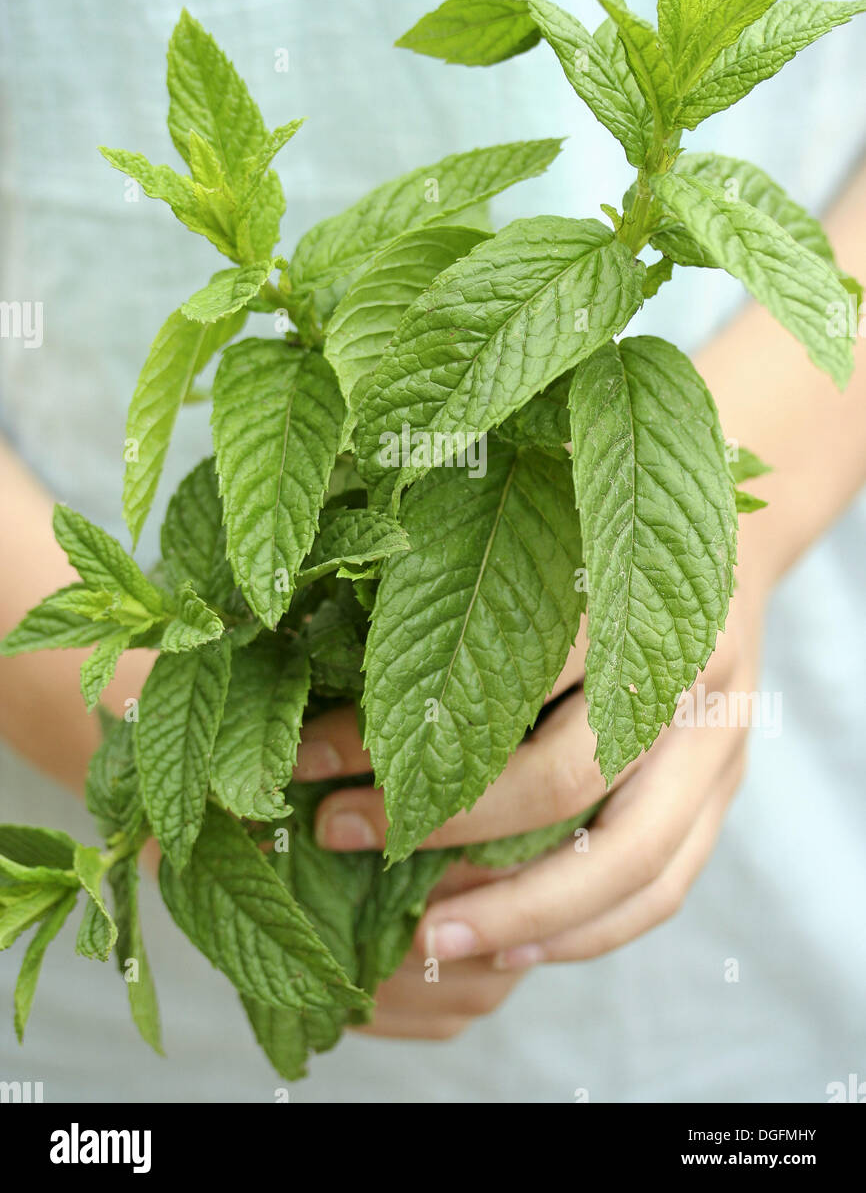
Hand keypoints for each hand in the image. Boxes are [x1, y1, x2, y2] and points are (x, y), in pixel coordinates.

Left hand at [295, 577, 766, 1037]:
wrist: (728, 546)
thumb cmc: (600, 545)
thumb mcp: (537, 544)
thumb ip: (459, 602)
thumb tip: (320, 674)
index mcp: (628, 594)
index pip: (505, 676)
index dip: (400, 723)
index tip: (310, 756)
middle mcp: (689, 675)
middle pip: (568, 777)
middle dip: (447, 824)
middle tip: (346, 838)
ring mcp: (719, 743)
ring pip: (629, 856)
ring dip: (521, 910)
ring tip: (430, 936)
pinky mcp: (724, 792)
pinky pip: (663, 887)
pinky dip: (586, 931)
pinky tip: (510, 949)